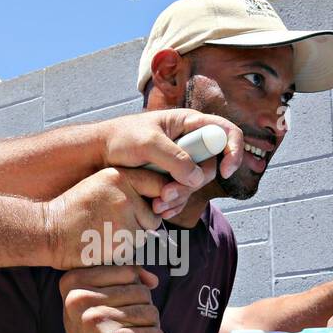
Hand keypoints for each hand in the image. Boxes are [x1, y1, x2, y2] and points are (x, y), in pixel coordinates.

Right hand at [43, 167, 165, 268]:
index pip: (157, 184)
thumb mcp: (99, 187)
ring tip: (105, 232)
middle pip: (153, 213)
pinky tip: (102, 243)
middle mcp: (125, 193)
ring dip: (131, 237)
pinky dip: (122, 250)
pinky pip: (134, 248)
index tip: (146, 208)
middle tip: (114, 224)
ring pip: (145, 232)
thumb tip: (161, 199)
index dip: (156, 199)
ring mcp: (124, 217)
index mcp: (119, 175)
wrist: (48, 231)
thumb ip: (128, 189)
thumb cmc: (73, 212)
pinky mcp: (121, 238)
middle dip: (141, 222)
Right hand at [60, 265, 168, 332]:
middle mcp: (81, 300)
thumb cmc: (95, 331)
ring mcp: (96, 321)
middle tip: (128, 328)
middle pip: (141, 292)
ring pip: (151, 312)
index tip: (121, 309)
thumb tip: (152, 280)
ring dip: (150, 328)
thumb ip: (123, 279)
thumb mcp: (96, 297)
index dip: (133, 291)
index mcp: (74, 282)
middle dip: (143, 310)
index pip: (128, 272)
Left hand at [97, 109, 242, 217]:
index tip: (225, 171)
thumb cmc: (121, 139)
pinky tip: (158, 209)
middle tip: (168, 193)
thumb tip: (198, 178)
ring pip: (196, 185)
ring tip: (156, 203)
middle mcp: (190, 142)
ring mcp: (182, 162)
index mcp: (190, 123)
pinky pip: (184, 195)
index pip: (227, 132)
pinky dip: (173, 205)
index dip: (233, 151)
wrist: (99, 154)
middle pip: (211, 166)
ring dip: (180, 198)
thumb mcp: (148, 143)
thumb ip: (175, 158)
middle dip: (193, 184)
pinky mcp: (173, 178)